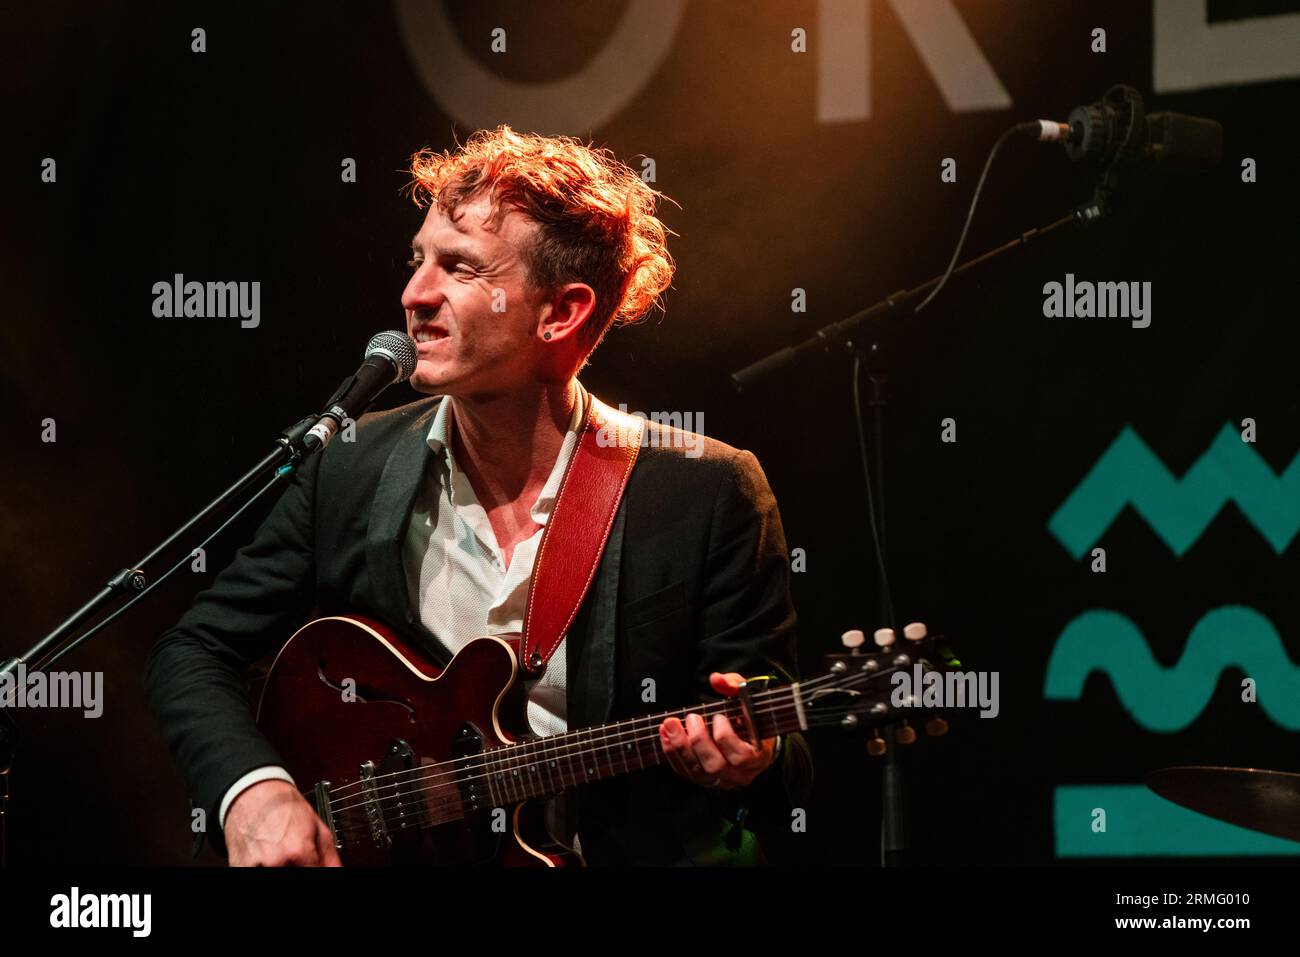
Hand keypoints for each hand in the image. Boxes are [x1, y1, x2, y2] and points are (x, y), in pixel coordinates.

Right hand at [224, 779, 341, 866]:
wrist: (255, 793)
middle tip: (298, 856)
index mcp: (299, 852)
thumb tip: (337, 872)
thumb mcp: (318, 827)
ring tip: (281, 852)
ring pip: (276, 874)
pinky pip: (257, 872)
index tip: (314, 864)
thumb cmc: (285, 807)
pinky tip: (267, 854)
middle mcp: (276, 862)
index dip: (317, 869)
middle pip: (296, 875)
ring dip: (282, 865)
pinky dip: (264, 865)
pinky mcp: (241, 866)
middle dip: (300, 866)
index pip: (316, 875)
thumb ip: (330, 857)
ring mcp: (256, 866)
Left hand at [659, 672, 776, 789]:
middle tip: (691, 718)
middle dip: (699, 741)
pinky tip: (665, 735)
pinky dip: (672, 754)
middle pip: (715, 766)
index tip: (718, 716)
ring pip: (697, 772)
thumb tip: (716, 679)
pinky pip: (685, 772)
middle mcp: (741, 775)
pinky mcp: (704, 780)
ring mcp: (721, 780)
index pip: (740, 756)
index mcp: (758, 757)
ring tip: (670, 725)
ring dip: (680, 747)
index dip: (725, 736)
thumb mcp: (748, 698)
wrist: (750, 738)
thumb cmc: (750, 717)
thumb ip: (735, 685)